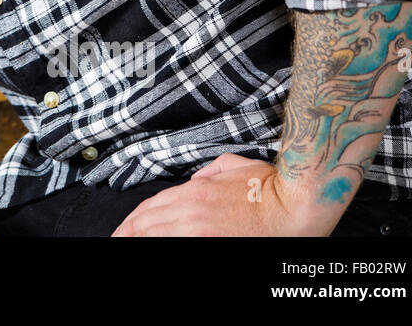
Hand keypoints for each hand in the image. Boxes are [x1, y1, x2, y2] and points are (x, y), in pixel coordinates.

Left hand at [110, 153, 337, 236]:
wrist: (294, 202)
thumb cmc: (271, 184)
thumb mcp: (232, 166)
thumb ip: (208, 173)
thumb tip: (196, 181)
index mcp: (194, 191)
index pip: (151, 207)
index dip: (133, 220)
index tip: (123, 230)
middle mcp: (191, 210)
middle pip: (148, 224)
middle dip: (129, 233)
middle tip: (117, 239)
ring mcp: (199, 229)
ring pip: (157, 235)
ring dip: (139, 239)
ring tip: (125, 243)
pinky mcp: (212, 242)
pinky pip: (177, 245)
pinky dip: (161, 244)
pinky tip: (151, 246)